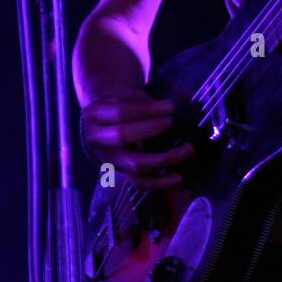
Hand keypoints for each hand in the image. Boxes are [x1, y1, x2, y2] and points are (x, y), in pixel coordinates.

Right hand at [80, 90, 195, 190]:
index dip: (147, 110)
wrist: (108, 123)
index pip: (120, 113)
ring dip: (164, 159)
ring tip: (189, 149)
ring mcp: (108, 160)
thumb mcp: (128, 97)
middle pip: (122, 136)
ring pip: (135, 164)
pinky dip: (161, 184)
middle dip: (151, 129)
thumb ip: (148, 102)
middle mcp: (96, 140)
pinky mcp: (121, 174)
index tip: (170, 107)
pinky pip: (140, 183)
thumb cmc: (123, 107)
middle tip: (172, 122)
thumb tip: (178, 105)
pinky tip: (179, 180)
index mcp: (93, 116)